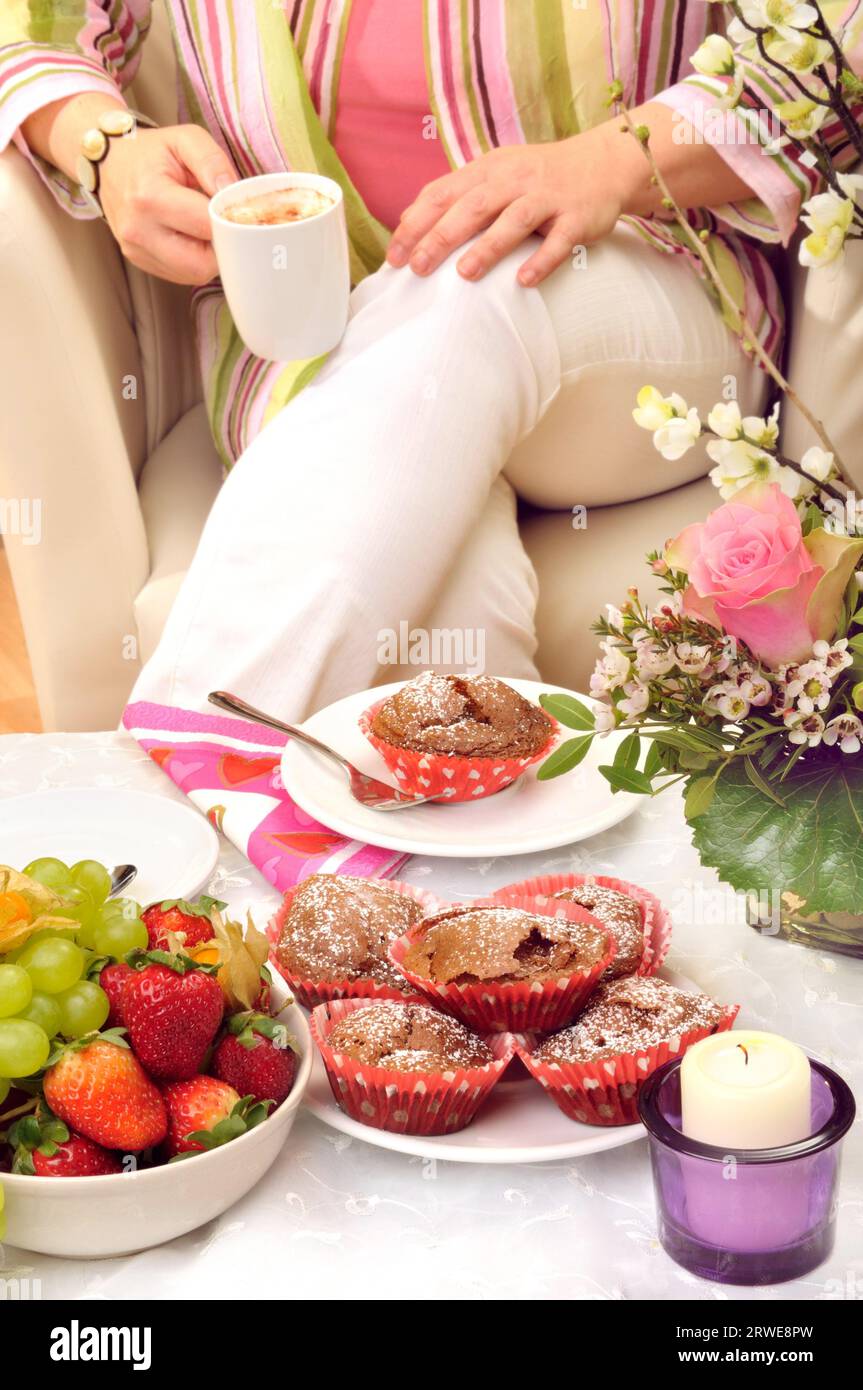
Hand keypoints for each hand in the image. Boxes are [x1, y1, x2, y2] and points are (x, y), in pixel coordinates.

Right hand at [99, 124, 236, 284]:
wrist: (109, 164)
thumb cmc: (150, 153)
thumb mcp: (183, 139)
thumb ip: (212, 161)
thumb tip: (231, 192)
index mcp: (150, 196)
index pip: (207, 226)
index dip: (229, 219)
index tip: (233, 208)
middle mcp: (139, 230)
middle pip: (202, 263)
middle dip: (221, 245)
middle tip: (220, 221)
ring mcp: (137, 250)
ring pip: (195, 274)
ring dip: (209, 255)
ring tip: (202, 225)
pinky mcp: (139, 261)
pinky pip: (181, 274)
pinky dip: (193, 259)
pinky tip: (188, 235)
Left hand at [387, 124, 635, 285]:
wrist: (603, 163)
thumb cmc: (537, 178)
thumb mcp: (495, 175)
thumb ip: (456, 196)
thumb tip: (408, 223)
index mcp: (488, 170)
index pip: (443, 194)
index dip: (416, 224)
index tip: (394, 257)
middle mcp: (515, 180)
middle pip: (473, 206)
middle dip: (442, 236)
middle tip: (418, 268)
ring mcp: (547, 198)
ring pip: (514, 220)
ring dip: (489, 247)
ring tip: (464, 274)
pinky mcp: (577, 217)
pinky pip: (559, 241)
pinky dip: (541, 260)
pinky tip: (524, 281)